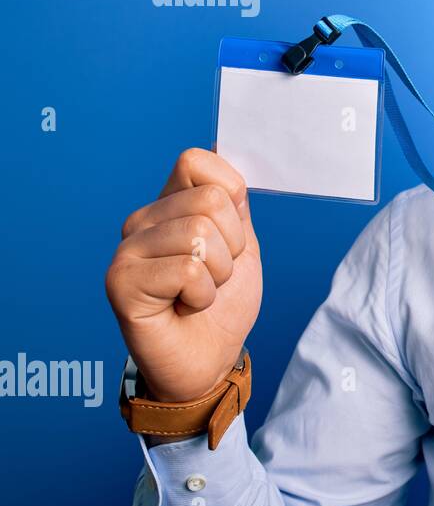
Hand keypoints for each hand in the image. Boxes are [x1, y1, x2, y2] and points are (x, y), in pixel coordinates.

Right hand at [106, 149, 261, 402]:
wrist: (209, 360)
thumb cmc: (223, 305)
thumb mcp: (241, 246)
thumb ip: (232, 203)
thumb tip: (219, 145)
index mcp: (169, 206)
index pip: (196, 160)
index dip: (231, 200)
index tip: (229, 239)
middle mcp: (142, 221)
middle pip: (209, 201)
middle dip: (231, 246)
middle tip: (212, 277)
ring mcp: (127, 250)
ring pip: (199, 233)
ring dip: (218, 274)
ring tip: (197, 294)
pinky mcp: (120, 281)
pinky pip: (187, 269)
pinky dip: (202, 295)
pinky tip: (183, 308)